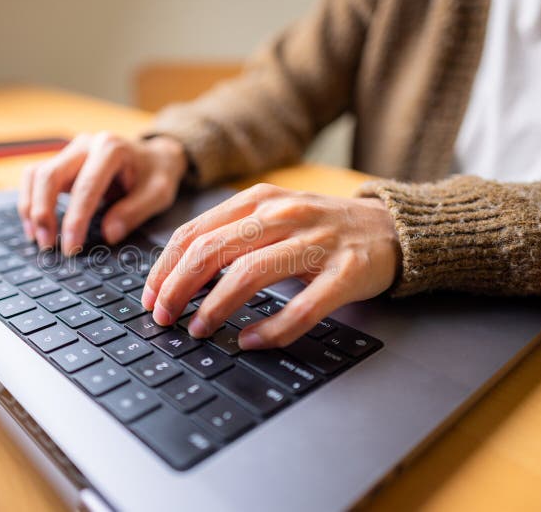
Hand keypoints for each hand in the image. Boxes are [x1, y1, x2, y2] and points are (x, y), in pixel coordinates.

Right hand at [17, 133, 186, 253]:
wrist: (155, 156)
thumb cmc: (156, 174)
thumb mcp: (158, 193)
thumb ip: (134, 212)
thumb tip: (108, 234)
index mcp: (111, 149)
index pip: (85, 187)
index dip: (74, 220)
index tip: (71, 248)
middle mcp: (85, 144)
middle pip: (49, 176)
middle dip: (44, 213)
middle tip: (48, 246)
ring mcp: (70, 151)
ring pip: (35, 175)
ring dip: (31, 208)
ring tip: (38, 239)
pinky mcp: (62, 162)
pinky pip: (34, 178)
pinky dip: (29, 201)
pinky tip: (35, 226)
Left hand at [142, 183, 399, 349]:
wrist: (390, 228)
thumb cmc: (321, 228)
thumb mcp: (273, 218)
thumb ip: (232, 236)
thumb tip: (179, 275)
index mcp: (259, 200)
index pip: (194, 232)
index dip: (164, 267)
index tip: (150, 297)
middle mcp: (284, 215)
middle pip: (212, 250)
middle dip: (178, 288)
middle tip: (163, 317)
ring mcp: (316, 242)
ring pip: (250, 273)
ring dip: (215, 307)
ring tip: (198, 330)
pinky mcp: (346, 272)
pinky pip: (303, 306)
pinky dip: (272, 328)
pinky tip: (252, 341)